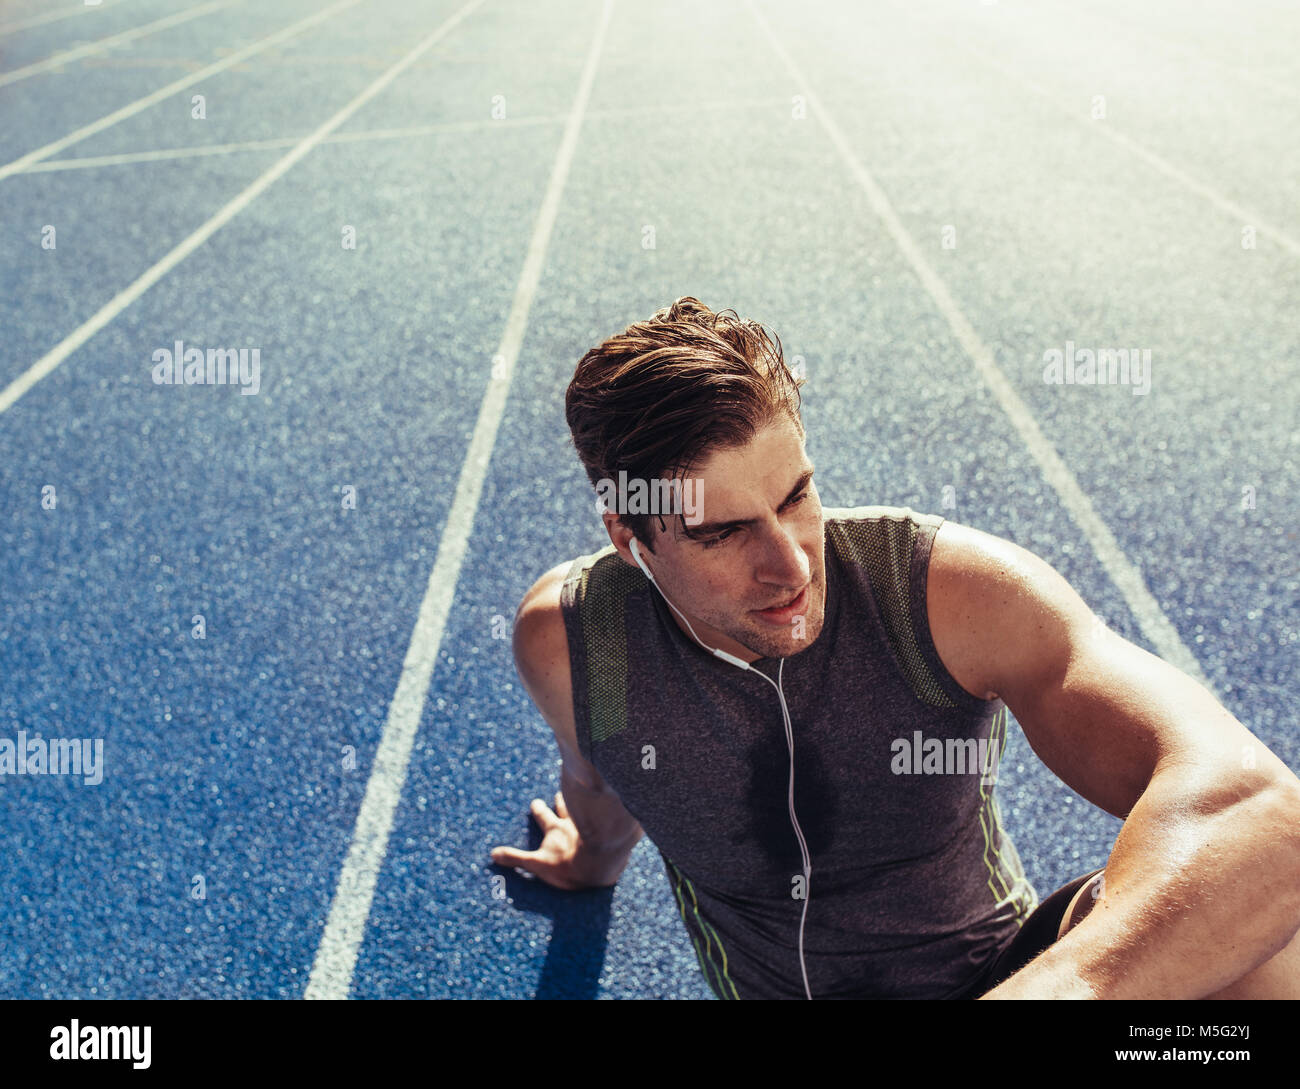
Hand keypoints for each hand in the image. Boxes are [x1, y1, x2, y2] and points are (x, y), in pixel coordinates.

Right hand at [490, 792, 628, 890]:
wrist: (603, 864)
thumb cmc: (570, 866)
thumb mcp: (539, 864)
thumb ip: (516, 858)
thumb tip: (493, 854)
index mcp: (557, 830)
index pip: (544, 816)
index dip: (538, 809)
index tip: (535, 802)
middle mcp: (576, 824)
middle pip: (567, 807)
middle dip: (562, 801)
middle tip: (559, 793)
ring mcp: (595, 825)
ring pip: (589, 809)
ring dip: (586, 803)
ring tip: (588, 796)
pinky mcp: (612, 830)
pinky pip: (613, 818)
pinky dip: (615, 811)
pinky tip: (623, 810)